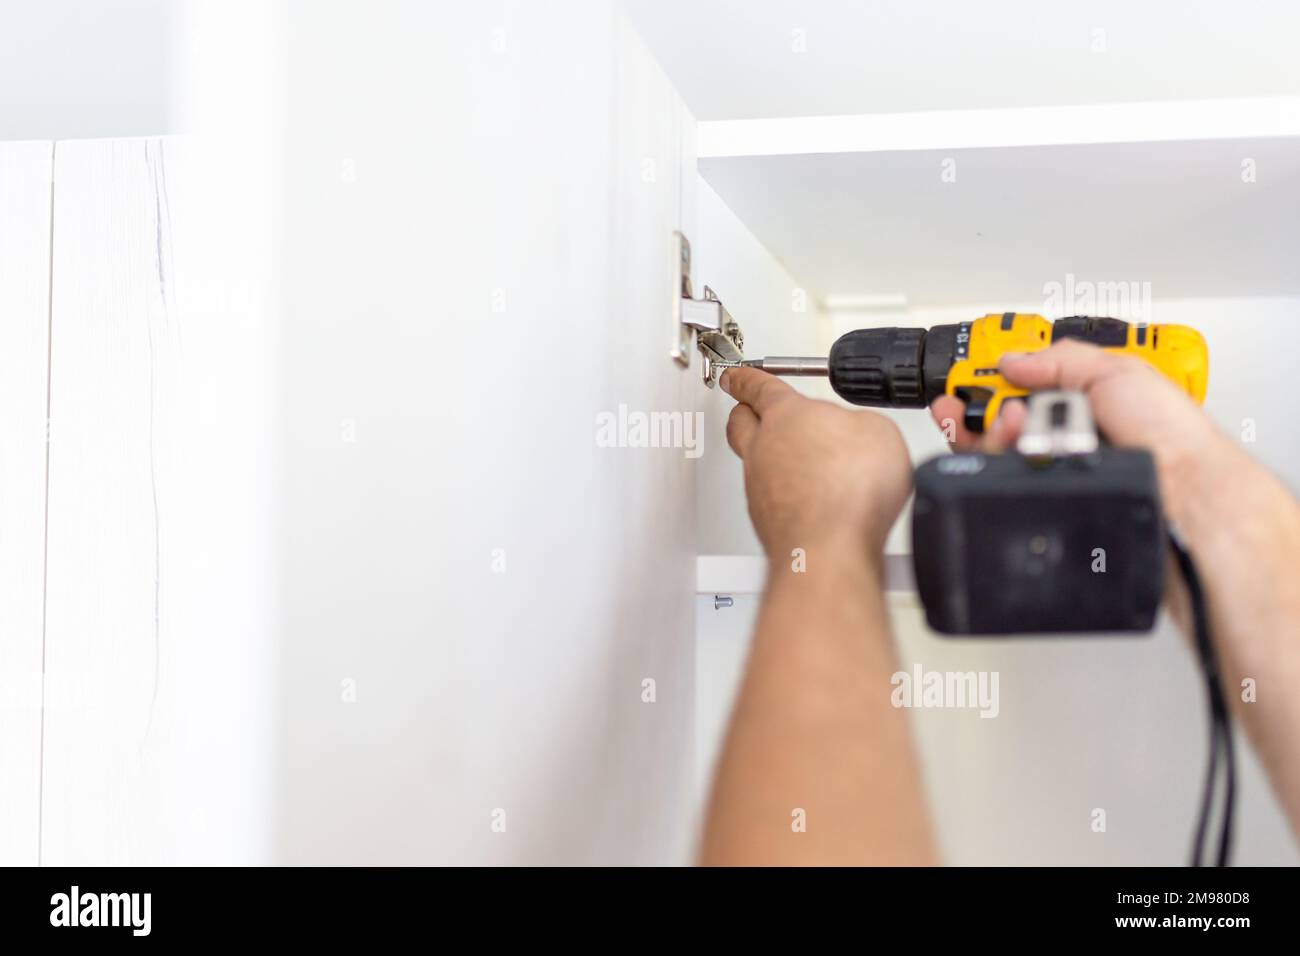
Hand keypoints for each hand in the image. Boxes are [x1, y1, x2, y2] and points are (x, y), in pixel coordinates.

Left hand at [721, 367, 910, 555]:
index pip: (759, 386)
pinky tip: (806, 497)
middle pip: (739, 422)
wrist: (829, 548)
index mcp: (786, 414)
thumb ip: (857, 422)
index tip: (738, 374)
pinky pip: (768, 495)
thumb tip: (854, 433)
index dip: (747, 377)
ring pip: (751, 460)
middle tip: (746, 406)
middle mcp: (763, 449)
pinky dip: (782, 491)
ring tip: (792, 458)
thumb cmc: (848, 490)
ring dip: (766, 454)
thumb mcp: (877, 431)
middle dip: (742, 410)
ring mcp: (760, 486)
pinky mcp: (766, 518)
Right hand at [929, 339, 1239, 531]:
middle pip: (996, 421)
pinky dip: (997, 462)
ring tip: (1010, 424)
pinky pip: (1002, 482)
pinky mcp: (1046, 493)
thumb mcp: (1116, 371)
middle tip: (975, 403)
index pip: (1020, 387)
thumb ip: (1060, 360)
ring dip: (990, 433)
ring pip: (993, 453)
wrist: (1181, 486)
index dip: (990, 382)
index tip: (966, 379)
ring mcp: (1051, 467)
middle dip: (979, 409)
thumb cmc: (1168, 431)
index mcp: (1080, 399)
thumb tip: (1011, 359)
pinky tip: (1011, 449)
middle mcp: (1062, 434)